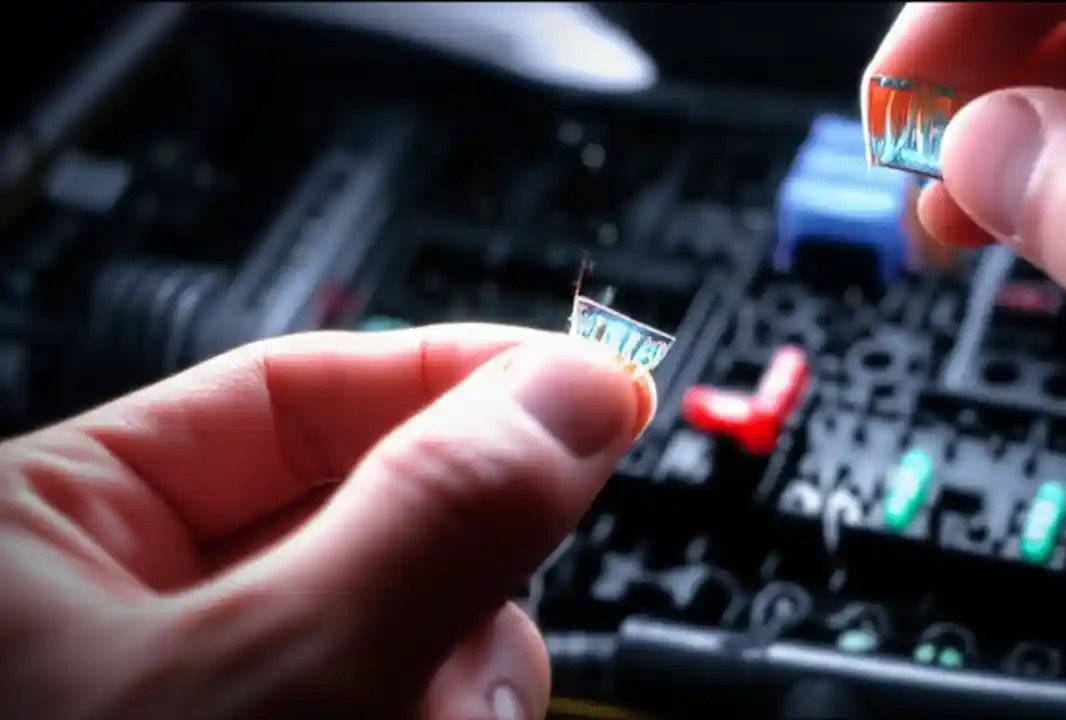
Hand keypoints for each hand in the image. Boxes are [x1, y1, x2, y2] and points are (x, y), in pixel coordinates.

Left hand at [0, 324, 653, 719]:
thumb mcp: (271, 672)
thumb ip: (427, 517)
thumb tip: (575, 390)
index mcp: (47, 529)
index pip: (292, 389)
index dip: (455, 373)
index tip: (590, 382)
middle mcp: (127, 610)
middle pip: (369, 513)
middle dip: (464, 565)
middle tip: (501, 611)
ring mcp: (213, 693)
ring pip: (405, 622)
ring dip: (465, 670)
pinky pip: (402, 695)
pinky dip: (447, 716)